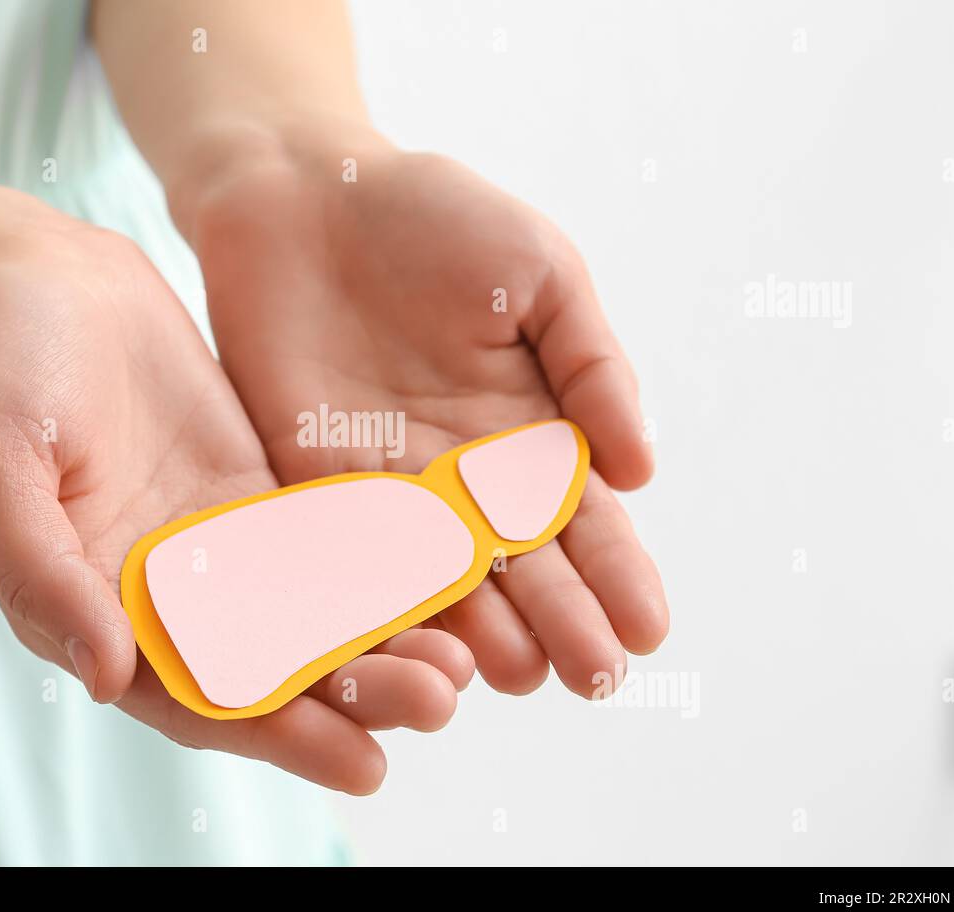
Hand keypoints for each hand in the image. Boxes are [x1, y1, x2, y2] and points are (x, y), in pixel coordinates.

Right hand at [0, 208, 472, 792]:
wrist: (36, 278)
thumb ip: (42, 574)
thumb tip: (107, 679)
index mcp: (96, 609)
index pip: (197, 697)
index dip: (279, 736)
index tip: (363, 762)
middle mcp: (165, 592)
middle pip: (272, 666)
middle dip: (356, 695)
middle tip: (438, 703)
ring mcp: (216, 542)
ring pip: (309, 613)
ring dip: (382, 643)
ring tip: (461, 664)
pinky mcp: (254, 490)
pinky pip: (324, 540)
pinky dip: (378, 568)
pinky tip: (442, 578)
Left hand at [188, 129, 668, 697]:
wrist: (307, 192)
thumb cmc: (437, 216)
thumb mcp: (542, 274)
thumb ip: (593, 367)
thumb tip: (642, 472)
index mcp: (529, 431)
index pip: (584, 521)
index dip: (617, 575)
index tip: (646, 630)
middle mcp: (463, 478)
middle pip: (520, 568)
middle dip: (561, 622)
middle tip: (592, 678)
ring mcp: (386, 490)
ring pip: (438, 581)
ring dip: (477, 629)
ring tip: (516, 671)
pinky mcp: (310, 488)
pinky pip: (346, 555)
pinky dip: (374, 601)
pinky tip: (406, 644)